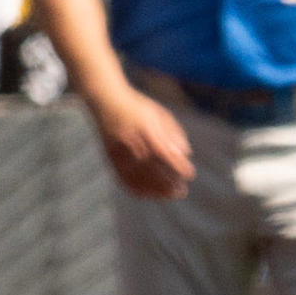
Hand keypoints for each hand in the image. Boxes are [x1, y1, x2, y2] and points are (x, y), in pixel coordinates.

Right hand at [86, 81, 195, 200]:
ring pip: (137, 177)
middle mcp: (129, 140)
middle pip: (150, 168)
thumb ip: (174, 133)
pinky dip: (138, 190)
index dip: (176, 166)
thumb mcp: (159, 113)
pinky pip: (124, 179)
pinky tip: (151, 194)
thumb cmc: (137, 106)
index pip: (162, 151)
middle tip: (182, 190)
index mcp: (143, 126)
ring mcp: (117, 150)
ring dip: (155, 190)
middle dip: (168, 183)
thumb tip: (186, 155)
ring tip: (171, 194)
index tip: (190, 174)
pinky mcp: (110, 158)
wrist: (105, 100)